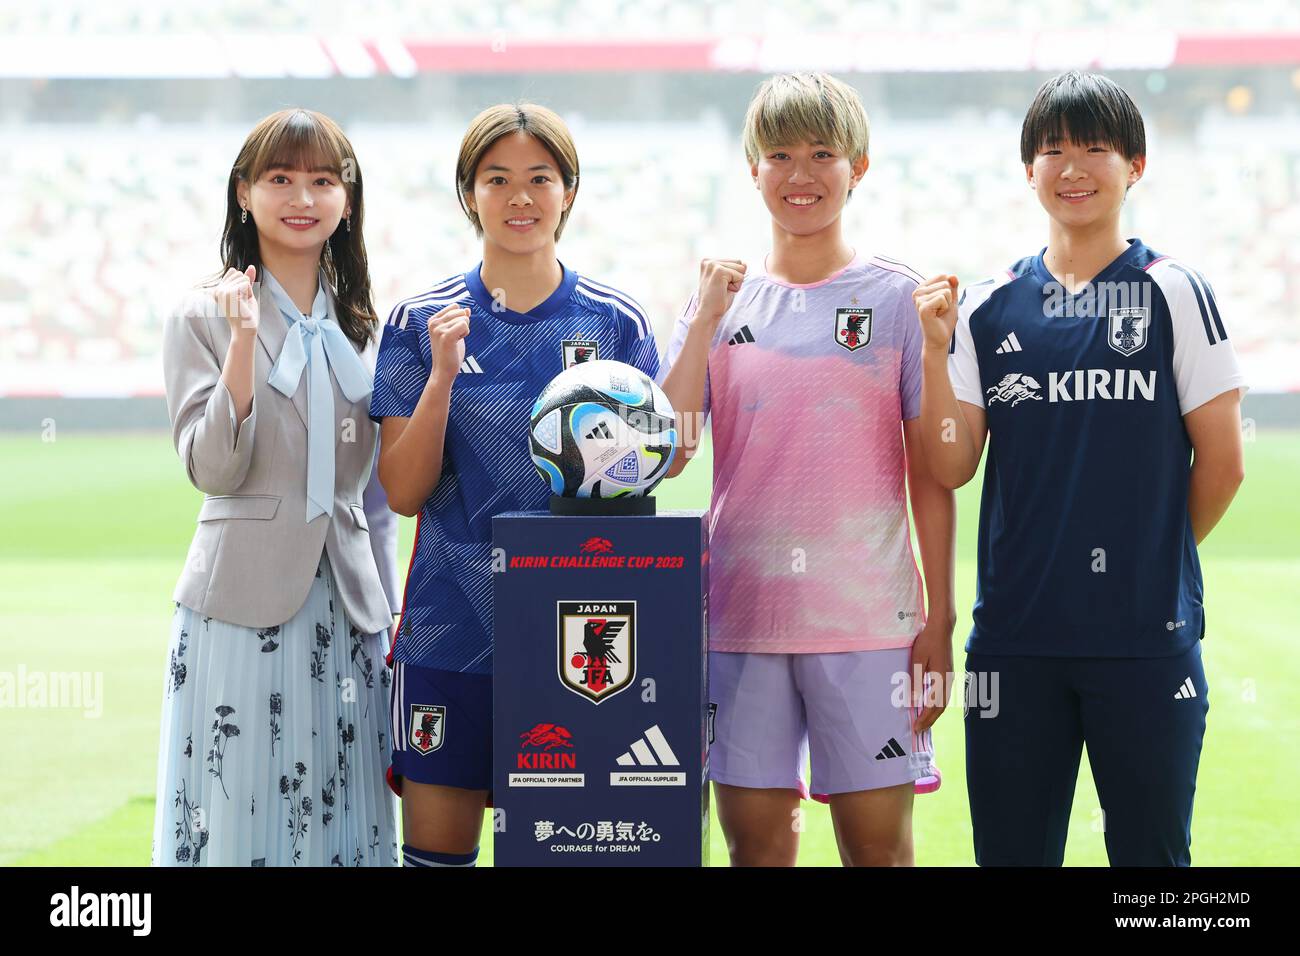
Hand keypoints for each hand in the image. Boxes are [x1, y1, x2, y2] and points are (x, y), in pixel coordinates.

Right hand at [215, 265, 258, 335]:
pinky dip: (249, 293)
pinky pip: (246, 283)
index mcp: (218, 290)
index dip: (243, 284)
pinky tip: (243, 304)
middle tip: (243, 302)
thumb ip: (247, 280)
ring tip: (242, 304)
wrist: (246, 329)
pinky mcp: (228, 293)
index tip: (241, 298)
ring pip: (242, 278)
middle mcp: (217, 290)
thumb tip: (251, 266)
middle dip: (246, 287)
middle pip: (239, 273)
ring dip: (248, 291)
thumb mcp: (247, 294)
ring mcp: (221, 291)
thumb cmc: (247, 314)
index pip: (234, 272)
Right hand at [427, 304, 469, 380]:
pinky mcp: (446, 337)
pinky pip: (464, 325)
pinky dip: (465, 334)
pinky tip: (457, 342)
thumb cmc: (449, 352)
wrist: (443, 371)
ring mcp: (438, 329)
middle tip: (455, 338)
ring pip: (464, 319)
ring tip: (455, 342)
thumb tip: (467, 308)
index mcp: (433, 320)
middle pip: (461, 312)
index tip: (453, 332)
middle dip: (463, 324)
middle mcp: (433, 323)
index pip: (455, 307)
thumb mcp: (454, 332)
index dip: (460, 319)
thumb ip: (459, 319)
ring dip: (464, 331)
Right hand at [695, 258, 745, 330]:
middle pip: (739, 263)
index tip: (720, 286)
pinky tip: (723, 292)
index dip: (733, 276)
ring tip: (722, 290)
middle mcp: (708, 261)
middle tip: (722, 289)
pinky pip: (740, 276)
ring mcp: (712, 265)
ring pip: (741, 269)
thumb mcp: (726, 281)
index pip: (735, 262)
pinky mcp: (718, 271)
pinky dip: (736, 287)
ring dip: (736, 283)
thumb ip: (735, 270)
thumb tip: (745, 264)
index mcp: (708, 261)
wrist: (707, 314)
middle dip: (735, 278)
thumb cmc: (717, 300)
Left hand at [909, 613, 954, 732]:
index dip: (925, 718)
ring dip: (934, 714)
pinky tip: (929, 706)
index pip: (933, 705)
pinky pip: (944, 695)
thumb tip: (914, 701)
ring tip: (924, 722)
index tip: (917, 727)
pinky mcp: (948, 674)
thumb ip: (916, 681)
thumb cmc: (927, 642)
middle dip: (930, 720)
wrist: (941, 628)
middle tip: (919, 730)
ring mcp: (950, 678)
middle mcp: (948, 681)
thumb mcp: (917, 660)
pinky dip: (937, 705)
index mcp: (941, 679)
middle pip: (941, 707)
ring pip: (943, 702)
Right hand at [913, 274, 959, 351]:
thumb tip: (952, 275)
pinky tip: (937, 316)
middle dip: (948, 298)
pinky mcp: (922, 307)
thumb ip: (953, 286)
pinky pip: (942, 298)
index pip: (943, 276)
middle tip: (940, 310)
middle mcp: (918, 291)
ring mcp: (918, 299)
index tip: (942, 303)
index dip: (949, 291)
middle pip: (945, 282)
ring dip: (947, 304)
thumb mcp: (951, 299)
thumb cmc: (944, 320)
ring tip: (938, 313)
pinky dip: (945, 308)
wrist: (940, 338)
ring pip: (945, 290)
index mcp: (922, 288)